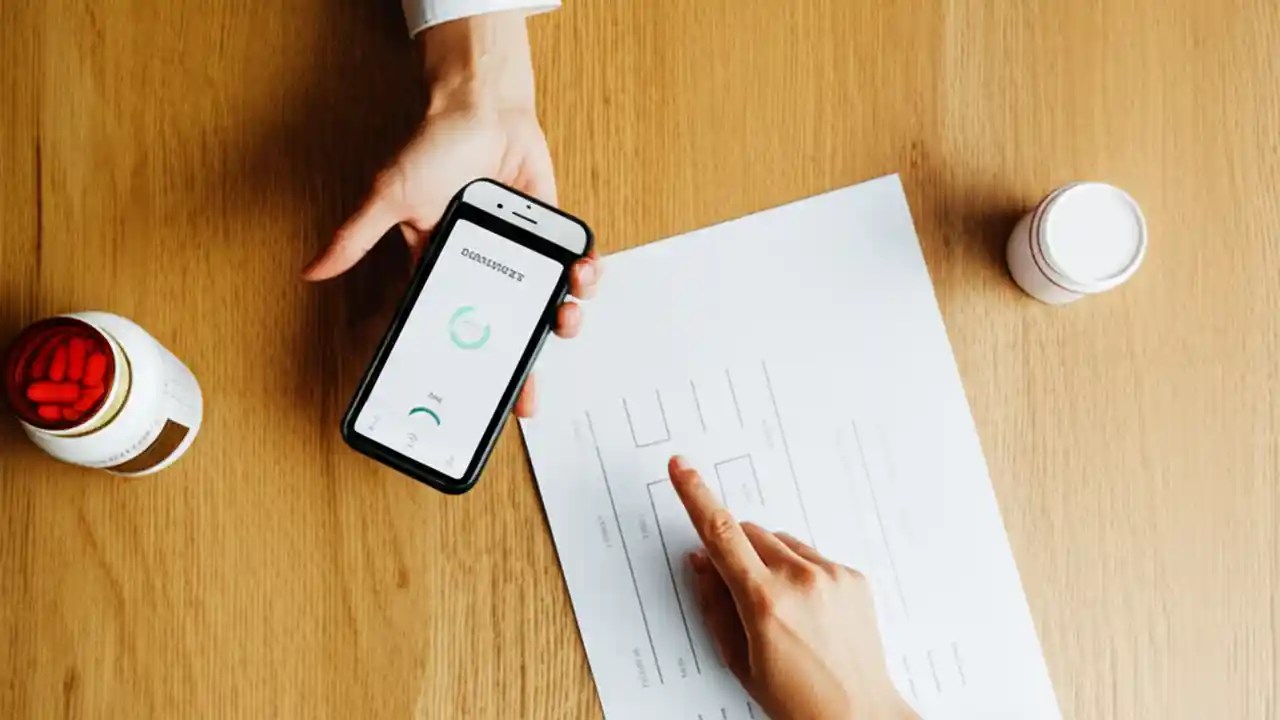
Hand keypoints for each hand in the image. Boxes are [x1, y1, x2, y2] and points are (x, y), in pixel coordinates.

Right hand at [302, 12, 599, 416]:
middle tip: (527, 395)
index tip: (473, 403)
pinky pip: (574, 267)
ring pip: (546, 307)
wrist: (483, 106)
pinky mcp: (551, 237)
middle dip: (521, 370)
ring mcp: (521, 257)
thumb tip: (312, 270)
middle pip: (507, 335)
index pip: (454, 333)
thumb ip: (355, 237)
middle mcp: (485, 271)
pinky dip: (585, 276)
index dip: (465, 370)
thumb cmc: (436, 147)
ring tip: (562, 318)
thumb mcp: (391, 198)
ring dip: (561, 321)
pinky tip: (583, 277)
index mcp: (445, 271)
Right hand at [668, 456, 917, 719]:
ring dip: (770, 561)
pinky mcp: (853, 577)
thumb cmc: (795, 697)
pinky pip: (812, 556)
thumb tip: (700, 560)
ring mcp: (831, 576)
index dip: (696, 496)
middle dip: (737, 552)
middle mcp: (800, 580)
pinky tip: (808, 611)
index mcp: (764, 602)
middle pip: (751, 533)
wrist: (858, 714)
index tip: (681, 468)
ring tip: (782, 609)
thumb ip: (713, 604)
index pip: (721, 535)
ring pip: (781, 542)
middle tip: (742, 592)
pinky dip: (801, 572)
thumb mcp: (739, 658)